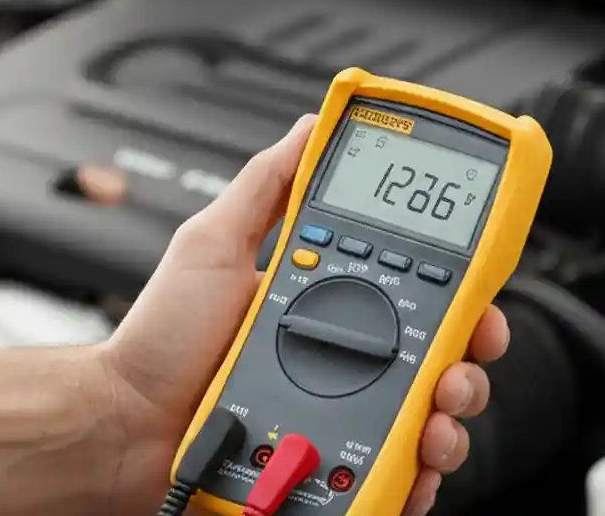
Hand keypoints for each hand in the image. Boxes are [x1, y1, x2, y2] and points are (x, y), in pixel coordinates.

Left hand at [94, 115, 510, 514]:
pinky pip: (398, 476)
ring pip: (434, 420)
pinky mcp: (335, 463)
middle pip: (443, 359)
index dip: (462, 297)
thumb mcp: (213, 243)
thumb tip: (311, 126)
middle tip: (457, 366)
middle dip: (470, 363)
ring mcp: (344, 414)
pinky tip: (411, 466)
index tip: (478, 300)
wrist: (126, 424)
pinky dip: (419, 476)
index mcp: (332, 302)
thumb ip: (266, 185)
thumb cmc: (162, 340)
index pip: (420, 294)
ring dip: (453, 423)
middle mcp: (348, 359)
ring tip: (433, 422)